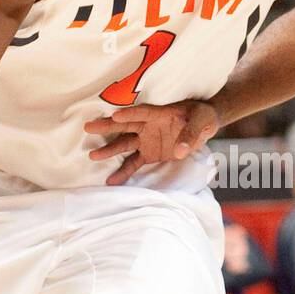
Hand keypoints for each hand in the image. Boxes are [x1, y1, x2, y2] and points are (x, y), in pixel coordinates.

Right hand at [83, 100, 220, 184]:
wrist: (206, 124)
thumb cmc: (203, 116)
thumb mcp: (202, 121)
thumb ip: (191, 134)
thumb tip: (180, 150)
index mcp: (160, 113)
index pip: (142, 113)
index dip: (129, 114)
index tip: (115, 115)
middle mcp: (148, 126)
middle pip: (125, 126)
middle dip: (107, 127)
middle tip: (88, 127)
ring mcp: (147, 140)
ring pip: (124, 145)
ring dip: (110, 151)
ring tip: (93, 156)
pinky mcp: (149, 154)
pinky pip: (133, 163)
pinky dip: (123, 172)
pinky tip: (111, 180)